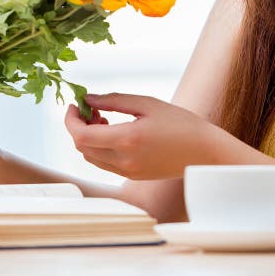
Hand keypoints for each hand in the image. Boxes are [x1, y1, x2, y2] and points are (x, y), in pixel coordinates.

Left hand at [64, 93, 219, 179]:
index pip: (81, 135)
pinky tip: (114, 131)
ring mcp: (127, 172)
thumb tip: (87, 99)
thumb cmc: (180, 123)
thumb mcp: (147, 104)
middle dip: (79, 126)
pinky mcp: (132, 176)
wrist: (203, 152)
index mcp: (127, 139)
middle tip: (91, 107)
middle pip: (82, 147)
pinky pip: (104, 163)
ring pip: (91, 157)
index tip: (75, 104)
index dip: (70, 120)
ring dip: (89, 137)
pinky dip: (100, 147)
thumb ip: (113, 100)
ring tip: (103, 117)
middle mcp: (124, 160)